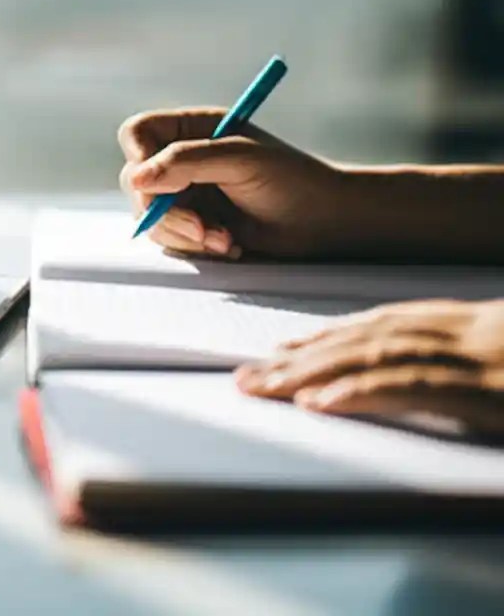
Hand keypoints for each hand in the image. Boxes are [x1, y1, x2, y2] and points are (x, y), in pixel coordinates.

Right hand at [117, 107, 349, 258]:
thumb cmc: (292, 180)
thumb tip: (136, 178)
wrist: (324, 223)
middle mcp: (181, 159)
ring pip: (150, 216)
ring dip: (185, 234)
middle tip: (201, 227)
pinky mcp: (191, 225)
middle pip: (137, 181)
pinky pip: (169, 239)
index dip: (138, 156)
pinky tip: (230, 245)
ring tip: (226, 240)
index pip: (138, 133)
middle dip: (167, 210)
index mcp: (192, 128)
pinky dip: (196, 247)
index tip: (149, 183)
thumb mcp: (240, 160)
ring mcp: (184, 194)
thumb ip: (186, 162)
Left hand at [236, 299, 503, 435]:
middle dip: (301, 357)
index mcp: (471, 324)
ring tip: (263, 386)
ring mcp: (474, 358)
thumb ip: (472, 361)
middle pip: (365, 340)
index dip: (330, 335)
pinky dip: (360, 391)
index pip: (386, 325)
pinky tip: (318, 403)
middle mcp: (465, 332)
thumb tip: (434, 370)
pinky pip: (411, 388)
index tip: (285, 348)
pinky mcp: (487, 390)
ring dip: (311, 371)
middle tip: (248, 375)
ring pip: (373, 357)